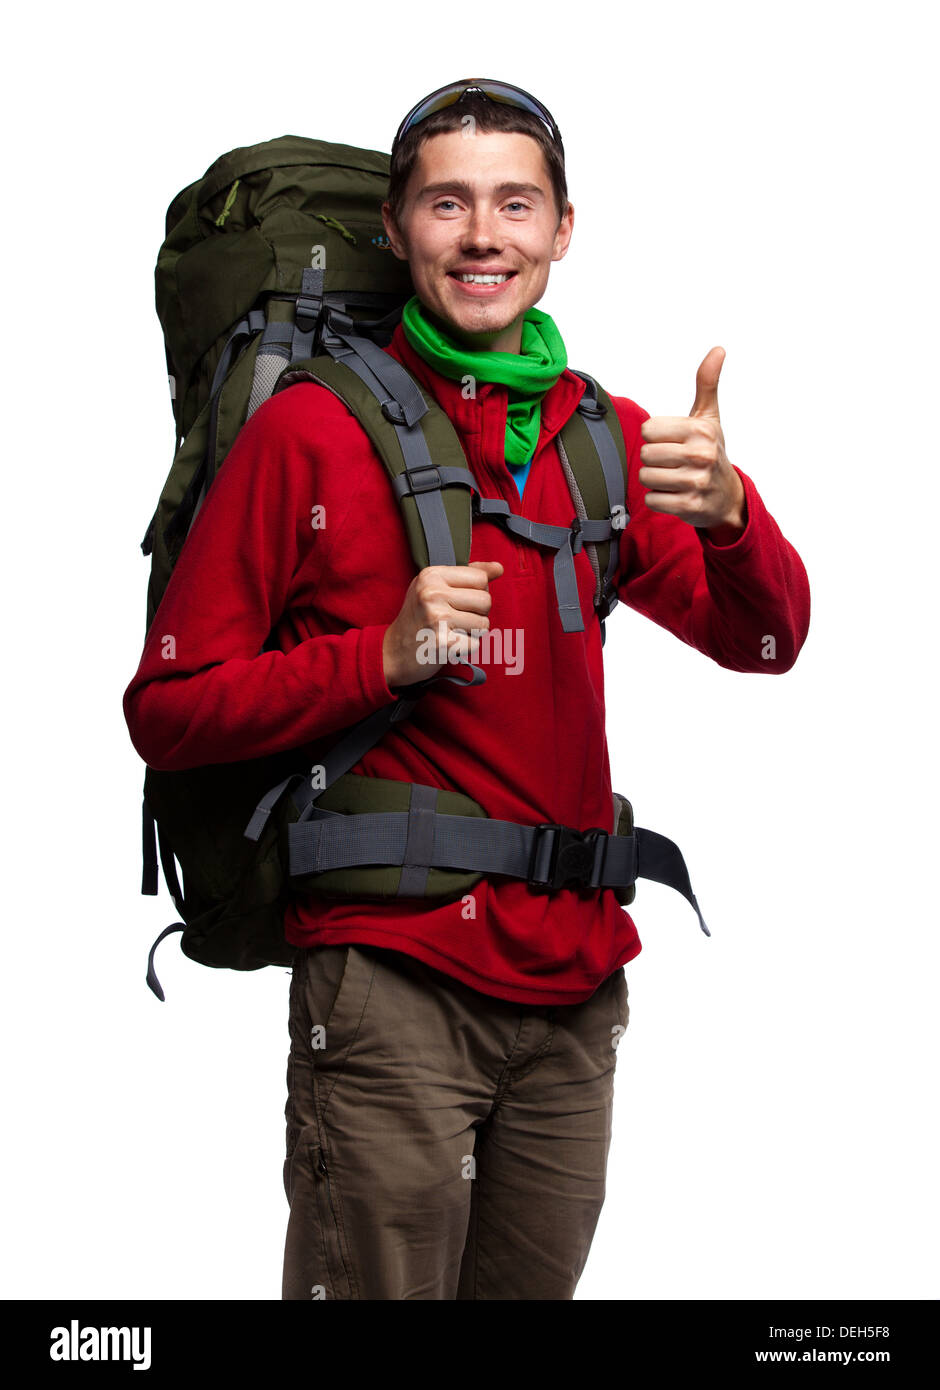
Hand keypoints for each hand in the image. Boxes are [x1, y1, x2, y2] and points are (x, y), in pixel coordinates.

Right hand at [382, 561, 503, 687]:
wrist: (393, 652)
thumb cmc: (418, 618)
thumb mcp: (435, 587)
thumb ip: (467, 575)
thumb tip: (499, 568)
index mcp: (431, 575)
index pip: (480, 577)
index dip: (477, 591)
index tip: (459, 600)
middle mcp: (433, 594)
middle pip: (486, 600)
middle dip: (478, 613)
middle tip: (456, 619)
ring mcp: (438, 618)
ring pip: (484, 623)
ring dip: (473, 631)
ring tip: (452, 631)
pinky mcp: (444, 643)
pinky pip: (476, 643)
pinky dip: (466, 648)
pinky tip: (449, 645)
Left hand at [638, 347, 745, 533]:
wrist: (727, 496)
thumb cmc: (711, 451)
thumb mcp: (709, 416)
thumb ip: (707, 383)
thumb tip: (718, 349)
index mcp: (700, 430)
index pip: (648, 430)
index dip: (656, 437)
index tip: (674, 442)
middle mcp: (701, 455)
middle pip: (645, 454)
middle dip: (654, 460)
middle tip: (674, 463)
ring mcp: (696, 482)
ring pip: (646, 477)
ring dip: (655, 481)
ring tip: (674, 479)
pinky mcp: (690, 506)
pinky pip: (653, 500)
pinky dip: (660, 500)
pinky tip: (676, 495)